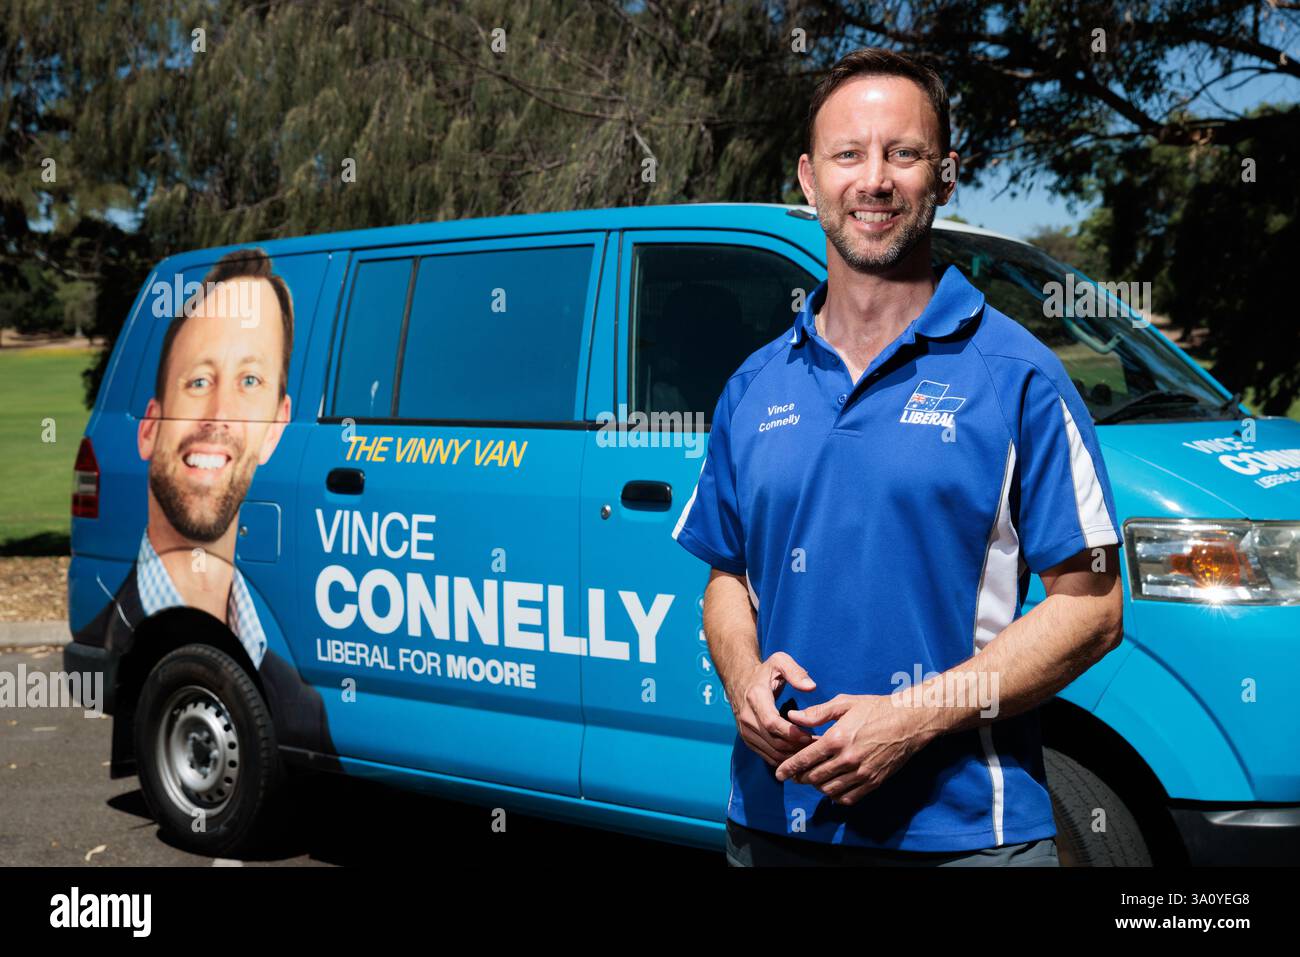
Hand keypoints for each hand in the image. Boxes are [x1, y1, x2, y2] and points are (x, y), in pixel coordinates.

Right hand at [727, 652, 817, 767]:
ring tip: (811, 752)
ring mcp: (745, 730)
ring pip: (770, 752)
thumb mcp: (780, 661)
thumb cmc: (764, 671)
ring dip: (791, 755)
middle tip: (817, 746)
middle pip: (773, 741)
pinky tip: (798, 755)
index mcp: (755, 697)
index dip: (791, 733)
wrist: (739, 679)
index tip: (810, 736)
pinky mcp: (747, 739)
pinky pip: (766, 756)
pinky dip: (783, 759)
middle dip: (796, 747)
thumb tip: (811, 687)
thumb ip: (796, 672)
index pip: (772, 723)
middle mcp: (747, 716)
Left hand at [775, 693, 934, 804]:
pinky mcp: (874, 782)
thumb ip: (817, 713)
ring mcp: (862, 773)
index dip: (788, 768)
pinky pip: (849, 798)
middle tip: (795, 774)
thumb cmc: (875, 708)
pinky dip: (836, 796)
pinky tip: (832, 787)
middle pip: (814, 778)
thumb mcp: (844, 703)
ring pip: (829, 790)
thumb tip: (793, 718)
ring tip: (813, 779)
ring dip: (817, 787)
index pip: (805, 759)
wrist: (909, 721)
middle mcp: (847, 759)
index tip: (779, 773)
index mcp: (837, 738)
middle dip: (800, 778)